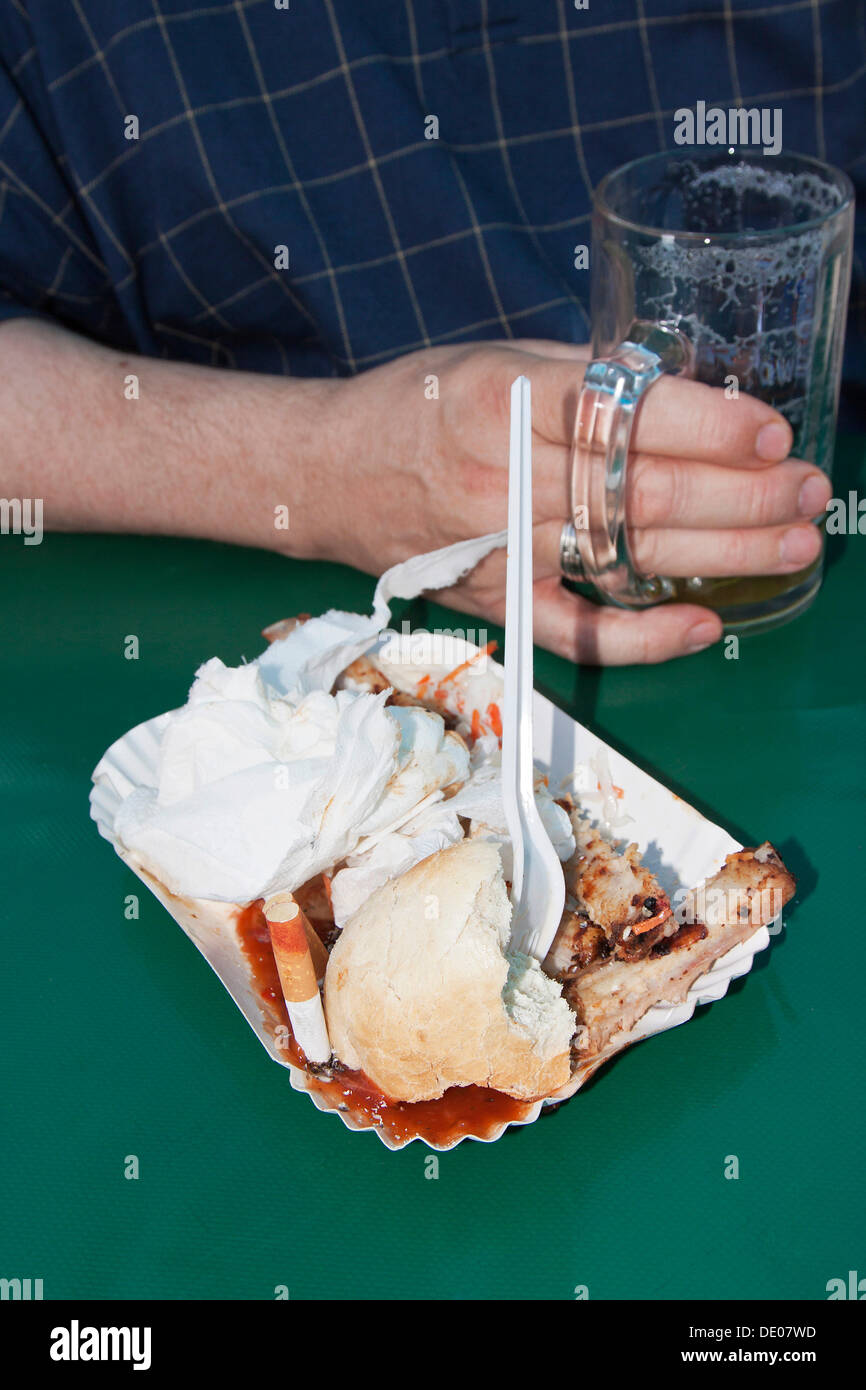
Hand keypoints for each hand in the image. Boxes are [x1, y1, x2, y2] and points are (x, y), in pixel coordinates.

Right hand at [322, 340, 828, 663]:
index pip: (620, 416)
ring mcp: (500, 549)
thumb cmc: (413, 405)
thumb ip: (580, 374)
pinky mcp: (496, 599)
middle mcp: (502, 480)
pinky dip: (640, 637)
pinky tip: (703, 625)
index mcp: (500, 402)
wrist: (328, 474)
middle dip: (738, 492)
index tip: (769, 431)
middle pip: (640, 492)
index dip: (706, 427)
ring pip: (624, 558)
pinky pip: (574, 632)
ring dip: (718, 556)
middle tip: (806, 490)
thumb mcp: (491, 357)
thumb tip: (678, 389)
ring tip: (791, 545)